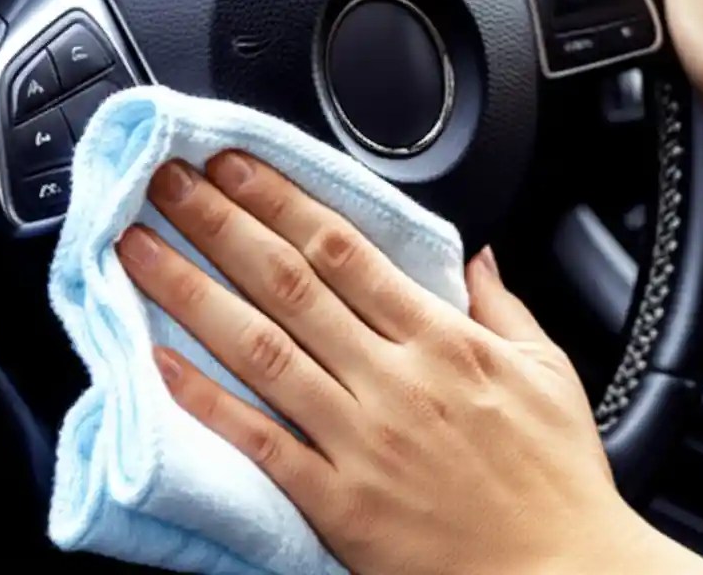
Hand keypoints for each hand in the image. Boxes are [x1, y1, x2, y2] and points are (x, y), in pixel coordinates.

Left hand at [116, 153, 702, 573]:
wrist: (561, 574)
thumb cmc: (556, 479)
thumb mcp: (549, 373)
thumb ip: (503, 307)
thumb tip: (478, 256)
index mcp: (444, 340)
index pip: (343, 250)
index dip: (280, 201)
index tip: (233, 167)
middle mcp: (394, 379)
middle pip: (288, 284)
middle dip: (221, 223)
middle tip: (167, 181)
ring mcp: (360, 440)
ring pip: (261, 348)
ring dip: (193, 293)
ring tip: (142, 250)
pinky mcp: (338, 501)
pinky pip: (260, 443)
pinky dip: (207, 403)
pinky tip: (159, 365)